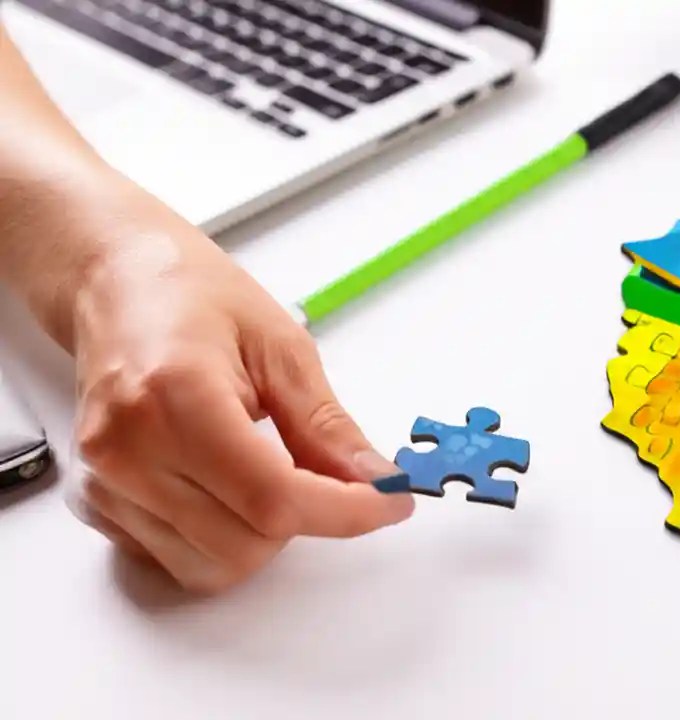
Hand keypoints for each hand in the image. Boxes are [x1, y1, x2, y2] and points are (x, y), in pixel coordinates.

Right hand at [48, 181, 411, 592]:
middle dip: (307, 520)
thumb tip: (375, 480)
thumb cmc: (191, 296)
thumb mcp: (282, 347)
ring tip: (269, 469)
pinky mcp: (99, 504)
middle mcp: (128, 449)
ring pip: (214, 567)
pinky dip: (223, 537)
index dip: (344, 511)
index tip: (390, 501)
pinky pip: (179, 559)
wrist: (117, 284)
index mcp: (174, 396)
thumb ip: (327, 426)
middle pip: (246, 544)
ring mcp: (106, 482)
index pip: (273, 497)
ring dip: (265, 537)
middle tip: (330, 476)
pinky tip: (228, 483)